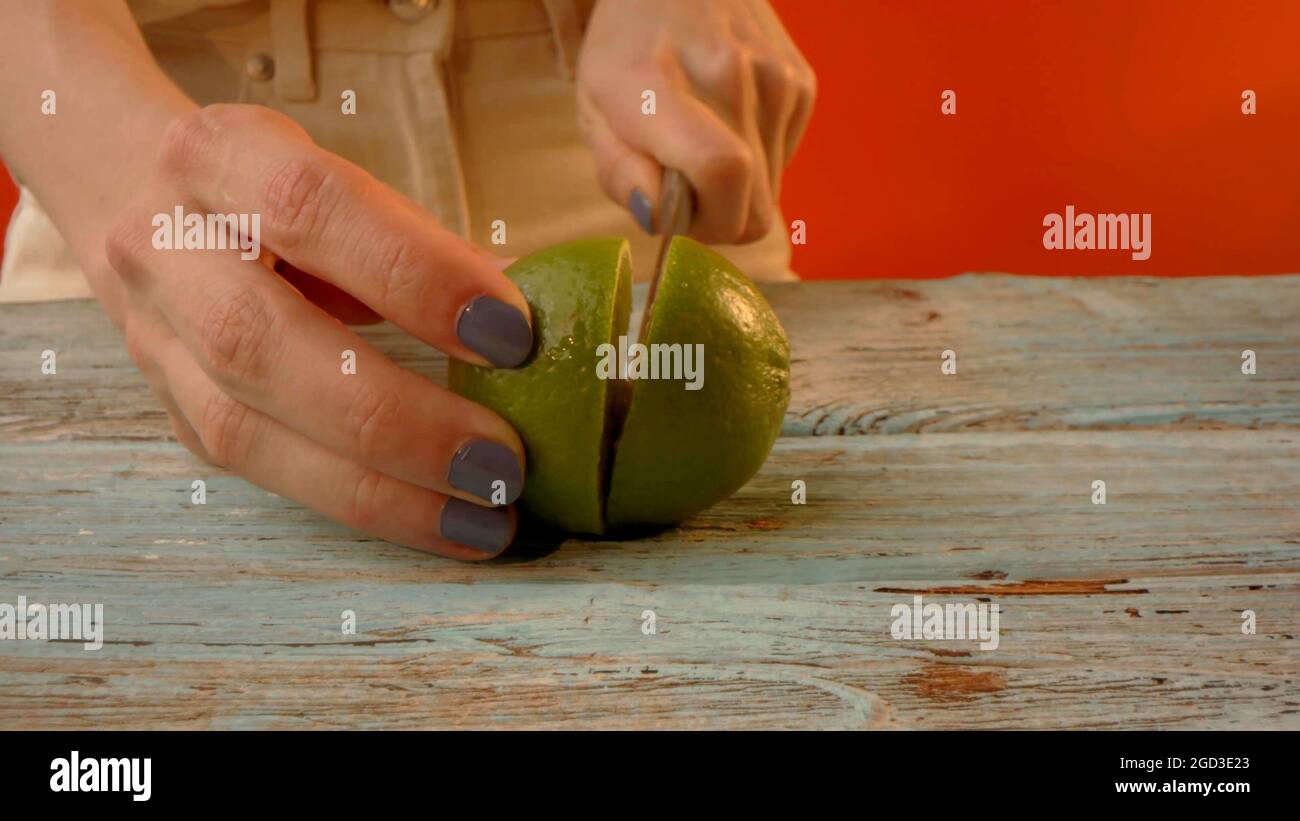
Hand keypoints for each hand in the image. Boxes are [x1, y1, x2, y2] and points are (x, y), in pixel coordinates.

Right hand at [105, 104, 533, 559]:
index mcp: (219, 155)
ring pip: (247, 430)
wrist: (147, 205)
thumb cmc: (287, 198)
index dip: (413, 273)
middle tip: (502, 460)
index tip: (511, 334)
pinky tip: (439, 519)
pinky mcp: (173, 412)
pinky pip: (262, 470)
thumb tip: (532, 324)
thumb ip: (423, 247)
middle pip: (260, 342)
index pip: (310, 206)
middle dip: (395, 415)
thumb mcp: (346, 188)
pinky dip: (360, 503)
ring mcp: (153, 338)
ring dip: (379, 487)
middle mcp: (161, 244)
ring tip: (484, 515)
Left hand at [576, 0, 815, 244]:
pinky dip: (758, 161)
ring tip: (704, 145)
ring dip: (737, 189)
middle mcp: (732, 77)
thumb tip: (661, 219)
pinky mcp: (802, 83)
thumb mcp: (593, 111)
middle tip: (685, 187)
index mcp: (663, 85)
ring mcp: (777, 78)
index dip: (707, 220)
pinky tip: (730, 124)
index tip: (680, 215)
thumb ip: (619, 172)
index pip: (723, 172)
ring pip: (772, 192)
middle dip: (719, 218)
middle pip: (755, 204)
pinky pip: (784, 161)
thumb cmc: (626, 48)